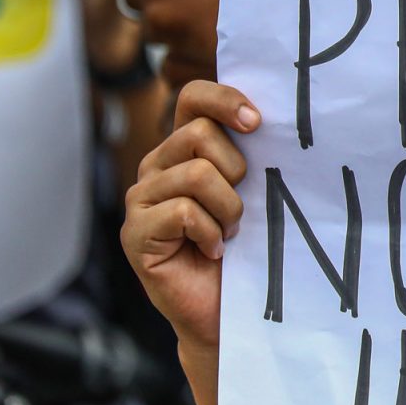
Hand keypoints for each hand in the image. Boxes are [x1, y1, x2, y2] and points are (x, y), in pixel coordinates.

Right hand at [122, 80, 258, 351]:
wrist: (227, 307)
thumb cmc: (247, 244)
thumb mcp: (254, 188)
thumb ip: (252, 151)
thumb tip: (271, 116)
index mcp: (184, 146)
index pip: (193, 97)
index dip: (224, 99)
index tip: (257, 122)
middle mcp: (156, 165)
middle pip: (199, 134)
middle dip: (236, 172)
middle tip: (242, 208)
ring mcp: (140, 198)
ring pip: (196, 174)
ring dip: (228, 209)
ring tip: (229, 232)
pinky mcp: (134, 232)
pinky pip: (183, 212)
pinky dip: (210, 233)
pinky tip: (212, 250)